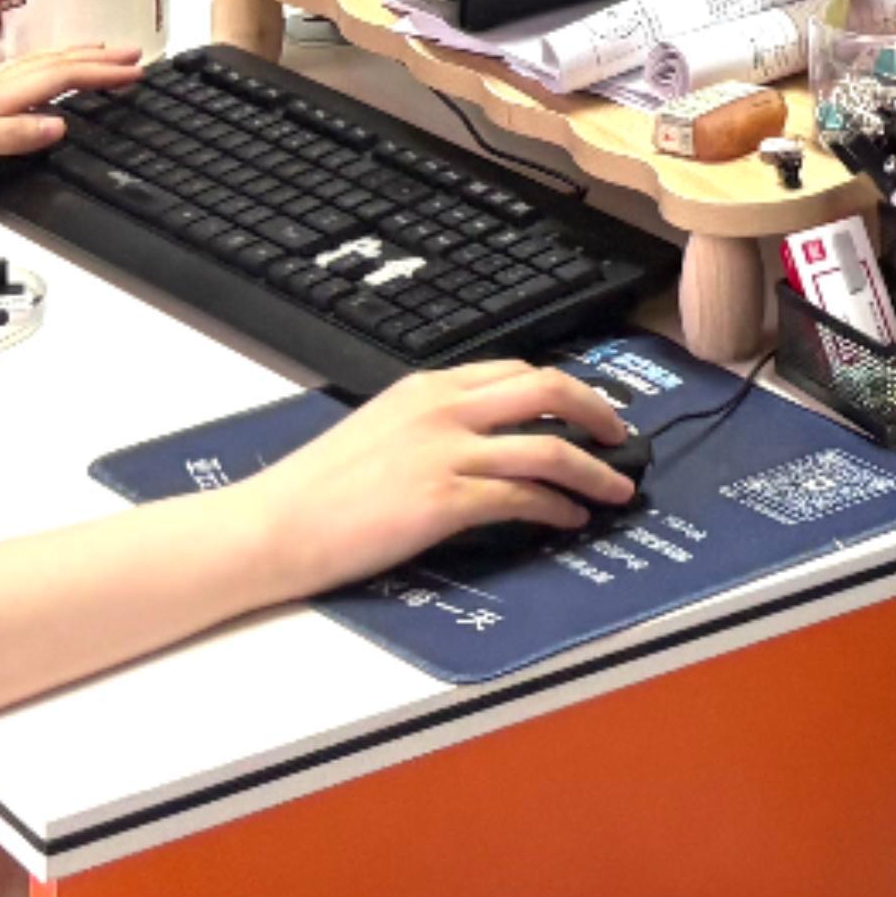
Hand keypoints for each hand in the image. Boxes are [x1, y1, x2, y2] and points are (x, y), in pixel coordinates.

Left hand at [0, 45, 143, 199]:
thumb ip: (8, 136)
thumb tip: (58, 125)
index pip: (57, 79)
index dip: (99, 73)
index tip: (137, 69)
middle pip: (48, 66)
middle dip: (93, 57)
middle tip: (133, 53)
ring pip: (31, 70)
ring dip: (69, 60)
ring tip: (96, 56)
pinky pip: (12, 83)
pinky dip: (39, 75)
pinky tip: (33, 86)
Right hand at [236, 358, 641, 590]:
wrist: (273, 525)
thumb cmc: (316, 487)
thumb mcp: (380, 428)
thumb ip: (432, 422)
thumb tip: (480, 439)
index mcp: (428, 386)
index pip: (517, 371)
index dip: (565, 389)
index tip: (589, 408)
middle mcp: (444, 409)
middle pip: (549, 391)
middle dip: (597, 413)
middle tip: (622, 437)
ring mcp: (446, 453)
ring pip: (548, 448)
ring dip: (594, 470)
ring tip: (616, 489)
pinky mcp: (444, 501)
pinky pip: (522, 498)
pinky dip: (558, 508)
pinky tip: (570, 520)